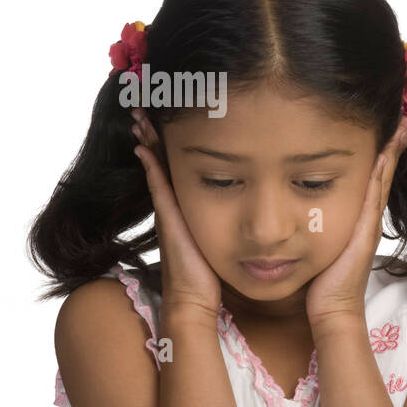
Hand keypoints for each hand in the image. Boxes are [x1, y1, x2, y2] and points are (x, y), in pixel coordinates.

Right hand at [131, 107, 222, 315]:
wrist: (195, 300)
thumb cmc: (216, 275)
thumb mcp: (228, 242)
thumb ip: (240, 225)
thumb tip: (264, 215)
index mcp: (194, 209)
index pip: (186, 169)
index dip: (180, 145)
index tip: (178, 119)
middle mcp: (178, 207)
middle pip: (167, 161)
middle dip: (159, 135)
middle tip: (151, 107)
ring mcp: (170, 212)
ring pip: (158, 168)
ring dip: (151, 143)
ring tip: (141, 115)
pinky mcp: (169, 220)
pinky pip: (158, 186)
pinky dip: (151, 166)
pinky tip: (143, 146)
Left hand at [306, 114, 406, 331]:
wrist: (332, 309)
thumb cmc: (321, 284)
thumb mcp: (317, 247)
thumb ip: (311, 229)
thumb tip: (296, 213)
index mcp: (356, 221)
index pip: (371, 180)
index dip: (381, 156)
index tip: (389, 132)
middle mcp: (367, 218)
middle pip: (383, 174)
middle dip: (393, 146)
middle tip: (405, 120)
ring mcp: (369, 223)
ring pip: (382, 179)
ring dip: (392, 152)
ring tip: (402, 126)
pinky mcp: (367, 230)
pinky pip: (375, 193)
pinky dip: (383, 171)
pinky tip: (385, 150)